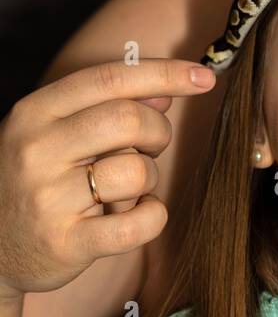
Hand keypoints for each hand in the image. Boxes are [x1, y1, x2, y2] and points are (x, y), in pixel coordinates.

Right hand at [0, 58, 215, 299]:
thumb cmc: (35, 182)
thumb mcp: (53, 133)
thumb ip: (105, 107)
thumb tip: (165, 91)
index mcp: (34, 112)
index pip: (110, 78)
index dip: (164, 73)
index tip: (204, 76)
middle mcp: (36, 150)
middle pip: (130, 120)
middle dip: (158, 133)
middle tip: (150, 149)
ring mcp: (48, 199)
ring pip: (137, 171)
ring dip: (150, 179)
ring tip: (128, 189)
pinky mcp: (66, 243)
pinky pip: (140, 223)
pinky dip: (153, 216)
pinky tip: (137, 214)